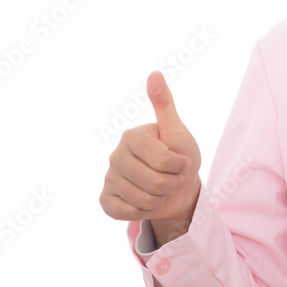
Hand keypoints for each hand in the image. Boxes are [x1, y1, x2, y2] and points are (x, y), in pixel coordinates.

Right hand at [100, 71, 201, 230]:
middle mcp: (115, 156)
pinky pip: (127, 213)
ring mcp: (108, 178)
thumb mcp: (177, 130)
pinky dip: (143, 212)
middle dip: (171, 184)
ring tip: (160, 189)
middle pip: (154, 183)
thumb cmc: (179, 155)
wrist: (177, 187)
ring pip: (144, 200)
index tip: (180, 161)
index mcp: (131, 136)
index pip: (164, 161)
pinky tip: (144, 201)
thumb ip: (164, 104)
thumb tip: (154, 73)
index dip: (179, 166)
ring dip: (160, 199)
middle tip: (171, 177)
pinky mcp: (106, 200)